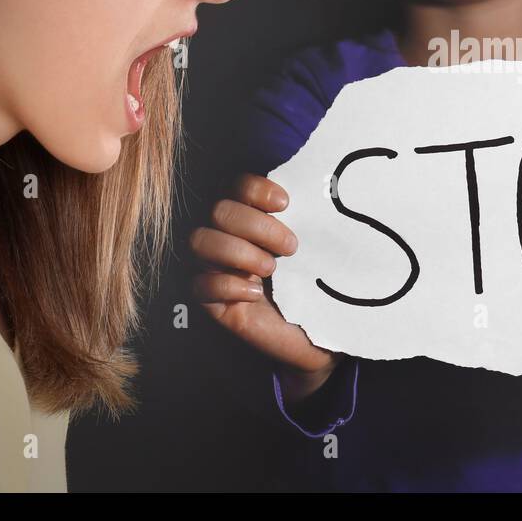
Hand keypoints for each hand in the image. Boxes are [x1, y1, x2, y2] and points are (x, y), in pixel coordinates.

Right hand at [190, 173, 343, 401]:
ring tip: (271, 269)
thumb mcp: (318, 248)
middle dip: (257, 225)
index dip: (257, 189)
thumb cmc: (319, 284)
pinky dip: (228, 285)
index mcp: (253, 216)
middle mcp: (229, 237)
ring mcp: (217, 268)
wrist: (320, 335)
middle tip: (291, 247)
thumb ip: (310, 219)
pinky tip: (255, 294)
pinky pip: (200, 285)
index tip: (286, 203)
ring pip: (201, 240)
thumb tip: (321, 190)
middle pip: (220, 210)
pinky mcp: (213, 302)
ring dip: (239, 252)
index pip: (238, 186)